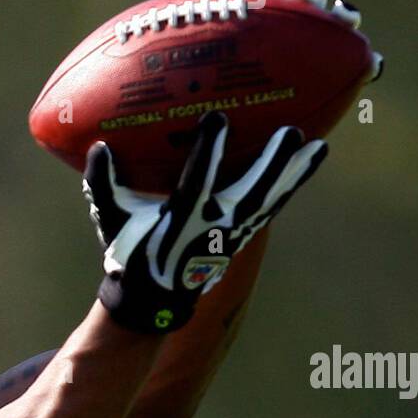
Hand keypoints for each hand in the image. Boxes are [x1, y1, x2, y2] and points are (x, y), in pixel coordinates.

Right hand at [83, 111, 327, 333]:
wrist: (154, 299)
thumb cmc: (132, 252)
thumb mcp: (112, 222)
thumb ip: (103, 185)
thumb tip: (98, 148)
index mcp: (181, 221)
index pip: (198, 183)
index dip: (209, 152)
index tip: (218, 118)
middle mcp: (214, 229)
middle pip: (251, 194)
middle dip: (271, 165)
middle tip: (291, 132)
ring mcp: (233, 235)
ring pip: (269, 201)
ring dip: (293, 174)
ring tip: (318, 146)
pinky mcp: (243, 236)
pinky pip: (271, 206)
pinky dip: (290, 185)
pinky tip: (308, 161)